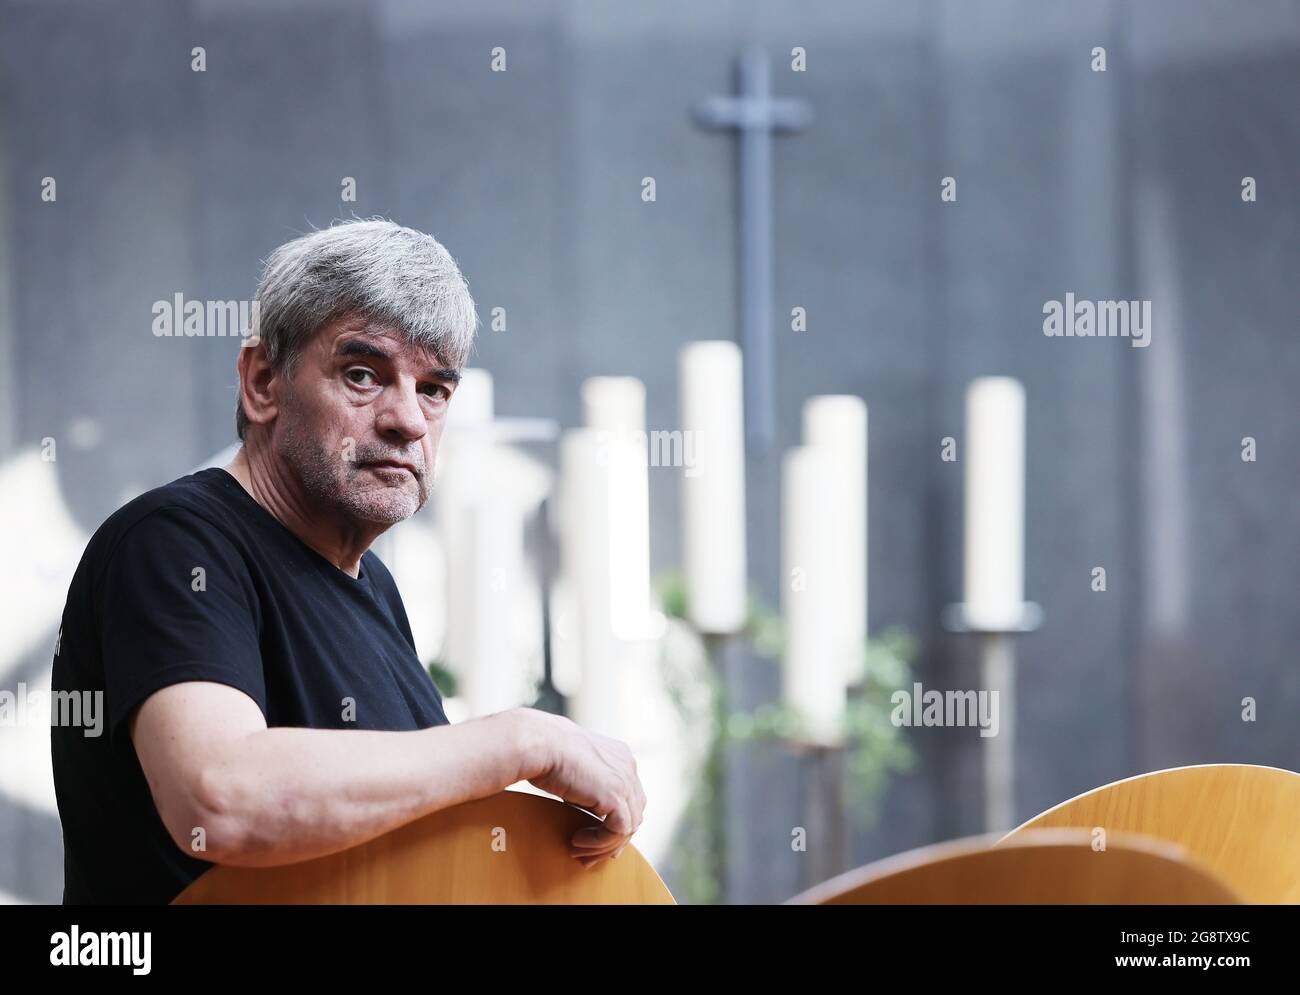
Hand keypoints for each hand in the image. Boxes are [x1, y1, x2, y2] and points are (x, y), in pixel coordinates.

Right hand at [511, 708, 645, 869]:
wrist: (538, 744)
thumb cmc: (546, 752)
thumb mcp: (576, 769)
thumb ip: (590, 785)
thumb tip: (591, 811)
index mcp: (621, 756)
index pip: (630, 797)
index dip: (617, 823)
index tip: (596, 841)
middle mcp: (628, 766)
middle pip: (634, 813)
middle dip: (613, 839)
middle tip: (589, 855)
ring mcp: (625, 780)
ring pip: (628, 827)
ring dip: (603, 845)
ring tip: (579, 851)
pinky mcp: (616, 796)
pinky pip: (618, 831)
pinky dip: (599, 842)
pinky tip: (577, 841)